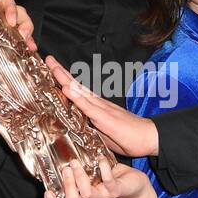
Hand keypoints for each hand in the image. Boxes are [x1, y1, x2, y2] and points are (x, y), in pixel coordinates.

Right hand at [43, 158, 150, 197]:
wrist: (134, 186)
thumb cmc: (108, 181)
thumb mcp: (89, 180)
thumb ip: (75, 175)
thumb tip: (58, 158)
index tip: (47, 192)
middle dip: (67, 185)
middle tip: (66, 168)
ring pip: (87, 194)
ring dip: (80, 177)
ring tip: (77, 162)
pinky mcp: (116, 190)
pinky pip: (108, 182)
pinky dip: (103, 169)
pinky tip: (100, 159)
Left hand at [44, 55, 159, 156]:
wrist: (149, 138)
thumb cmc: (128, 137)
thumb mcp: (103, 134)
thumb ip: (90, 128)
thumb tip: (77, 127)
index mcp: (96, 107)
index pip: (77, 92)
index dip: (64, 81)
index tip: (52, 71)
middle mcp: (98, 104)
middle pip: (76, 86)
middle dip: (61, 73)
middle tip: (48, 60)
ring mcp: (102, 109)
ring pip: (80, 92)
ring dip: (65, 80)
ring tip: (53, 68)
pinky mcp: (105, 117)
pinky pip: (88, 106)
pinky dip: (76, 97)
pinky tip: (66, 89)